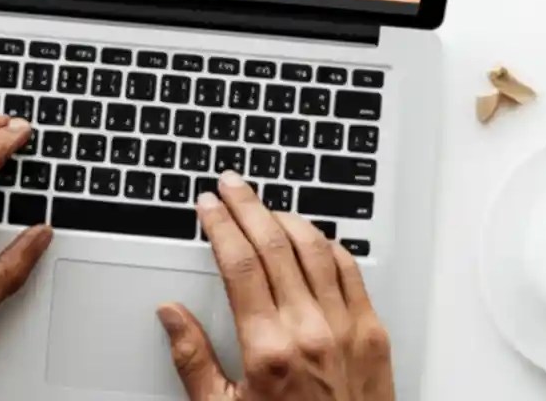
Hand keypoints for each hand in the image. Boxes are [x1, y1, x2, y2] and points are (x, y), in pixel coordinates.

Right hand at [158, 172, 393, 400]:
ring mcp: (347, 329)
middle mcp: (310, 331)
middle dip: (249, 205)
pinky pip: (351, 270)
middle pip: (276, 243)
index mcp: (268, 350)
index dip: (220, 225)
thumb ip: (193, 360)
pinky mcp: (374, 334)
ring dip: (287, 217)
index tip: (207, 206)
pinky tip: (312, 236)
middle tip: (231, 185)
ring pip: (316, 248)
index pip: (239, 262)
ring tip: (266, 204)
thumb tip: (170, 315)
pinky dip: (328, 243)